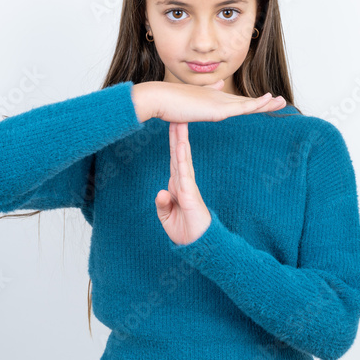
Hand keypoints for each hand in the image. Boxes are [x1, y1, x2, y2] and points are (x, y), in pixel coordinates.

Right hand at [132, 79, 285, 122]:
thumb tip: (216, 85)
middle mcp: (218, 96)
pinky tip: (269, 100)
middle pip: (246, 101)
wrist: (158, 98)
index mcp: (211, 97)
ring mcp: (219, 102)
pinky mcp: (218, 109)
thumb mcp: (189, 100)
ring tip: (281, 102)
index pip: (235, 102)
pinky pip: (243, 107)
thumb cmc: (167, 103)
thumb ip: (202, 95)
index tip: (264, 102)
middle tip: (281, 101)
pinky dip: (257, 104)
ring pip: (248, 103)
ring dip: (266, 103)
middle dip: (264, 102)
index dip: (250, 103)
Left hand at [154, 121, 210, 245]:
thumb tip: (161, 193)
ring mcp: (188, 187)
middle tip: (177, 115)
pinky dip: (182, 159)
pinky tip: (181, 146)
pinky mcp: (190, 195)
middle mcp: (183, 182)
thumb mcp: (167, 217)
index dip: (172, 143)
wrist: (198, 245)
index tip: (172, 126)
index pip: (174, 160)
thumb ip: (163, 204)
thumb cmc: (185, 231)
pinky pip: (185, 174)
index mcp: (177, 185)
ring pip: (183, 160)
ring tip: (180, 123)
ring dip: (180, 141)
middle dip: (178, 134)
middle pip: (179, 154)